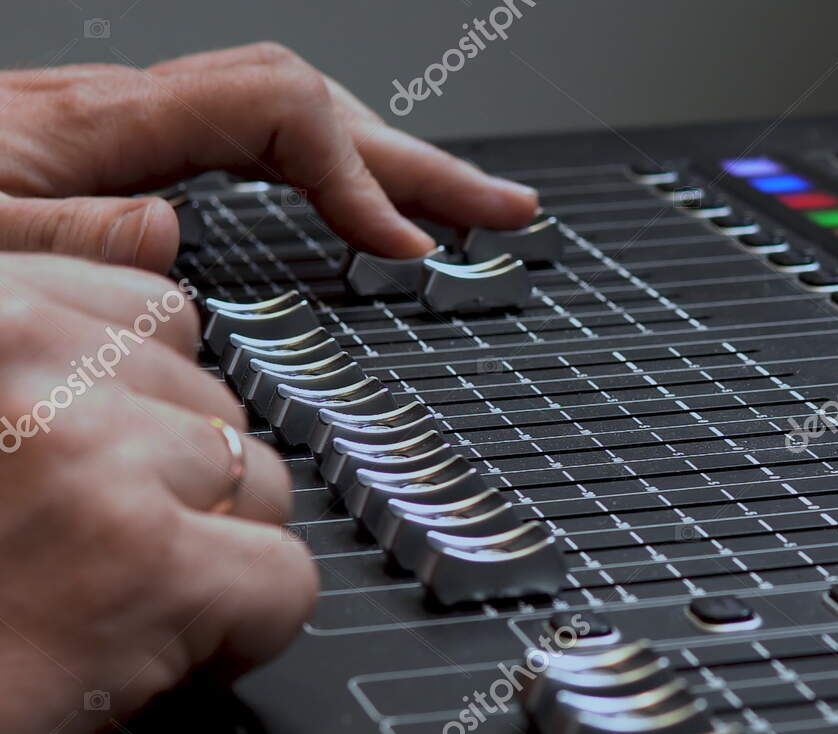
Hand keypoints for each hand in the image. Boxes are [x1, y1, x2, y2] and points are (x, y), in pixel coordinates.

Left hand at [0, 42, 539, 271]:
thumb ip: (63, 239)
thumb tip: (175, 240)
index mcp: (90, 124)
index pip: (275, 113)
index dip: (355, 177)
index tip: (406, 252)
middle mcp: (117, 116)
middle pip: (308, 105)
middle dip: (417, 161)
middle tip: (501, 211)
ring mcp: (120, 134)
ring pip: (288, 121)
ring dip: (386, 164)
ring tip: (458, 209)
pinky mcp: (110, 160)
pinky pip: (250, 150)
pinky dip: (323, 180)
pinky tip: (347, 211)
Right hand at [0, 252, 315, 733]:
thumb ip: (38, 330)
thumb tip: (163, 228)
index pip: (158, 314)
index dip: (143, 409)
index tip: (82, 469)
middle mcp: (31, 359)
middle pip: (215, 402)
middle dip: (174, 485)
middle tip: (82, 550)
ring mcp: (96, 456)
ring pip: (260, 484)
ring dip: (207, 554)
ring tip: (101, 600)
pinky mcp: (152, 565)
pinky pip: (285, 580)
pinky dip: (241, 634)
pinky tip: (147, 655)